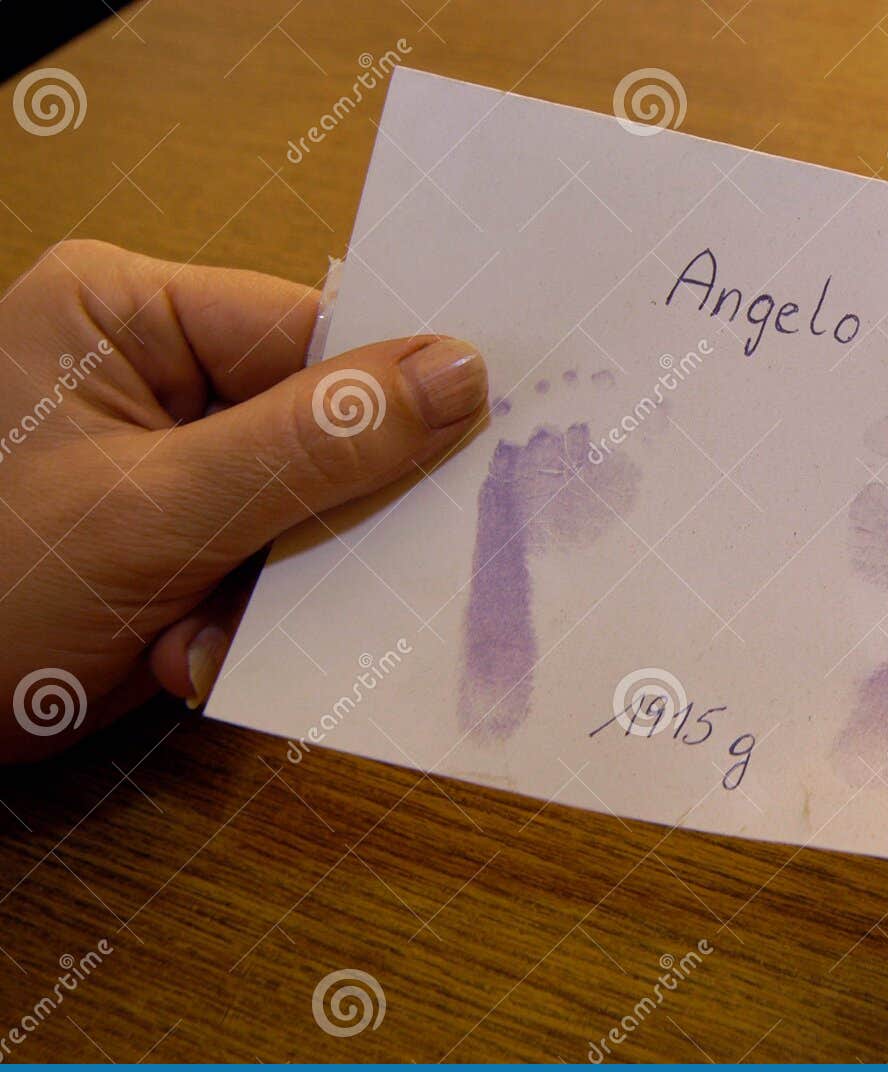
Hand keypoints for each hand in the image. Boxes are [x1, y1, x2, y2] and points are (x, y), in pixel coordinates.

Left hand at [0, 240, 487, 761]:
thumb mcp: (154, 515)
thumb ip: (313, 446)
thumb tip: (462, 373)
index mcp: (126, 314)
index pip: (311, 334)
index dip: (393, 401)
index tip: (476, 458)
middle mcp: (146, 370)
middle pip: (314, 424)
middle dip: (317, 524)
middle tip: (327, 578)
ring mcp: (158, 459)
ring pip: (300, 507)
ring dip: (277, 589)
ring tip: (200, 637)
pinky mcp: (167, 534)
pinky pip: (264, 560)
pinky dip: (244, 621)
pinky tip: (180, 655)